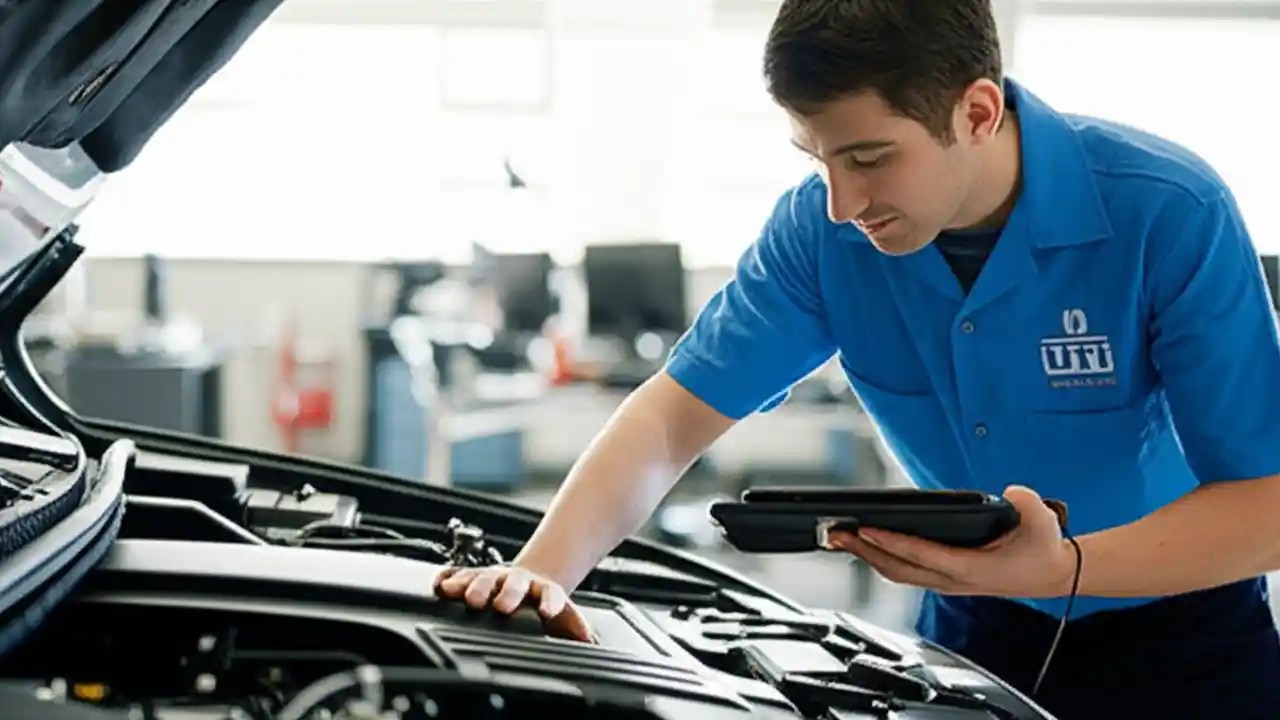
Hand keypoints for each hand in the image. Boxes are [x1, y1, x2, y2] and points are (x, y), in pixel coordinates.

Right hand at [433, 564, 594, 641]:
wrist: (531, 579)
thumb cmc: (543, 602)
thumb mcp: (563, 612)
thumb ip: (574, 625)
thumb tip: (589, 640)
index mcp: (542, 590)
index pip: (550, 594)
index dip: (549, 602)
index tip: (547, 611)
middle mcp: (517, 581)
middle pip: (512, 584)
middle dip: (505, 593)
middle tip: (498, 605)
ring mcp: (494, 578)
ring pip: (483, 577)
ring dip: (471, 584)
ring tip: (457, 592)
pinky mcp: (473, 577)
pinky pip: (458, 574)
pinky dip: (449, 579)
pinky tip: (440, 585)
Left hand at [828, 485, 1077, 597]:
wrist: (1053, 575)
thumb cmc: (1042, 548)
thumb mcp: (1042, 519)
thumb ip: (1028, 503)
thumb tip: (1011, 493)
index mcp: (971, 569)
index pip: (922, 554)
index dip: (891, 542)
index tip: (865, 530)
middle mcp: (953, 580)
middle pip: (898, 568)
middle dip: (864, 550)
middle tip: (835, 533)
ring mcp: (947, 583)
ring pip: (897, 573)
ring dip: (867, 557)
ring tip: (841, 539)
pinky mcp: (944, 580)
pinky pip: (905, 571)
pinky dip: (882, 559)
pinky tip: (867, 546)